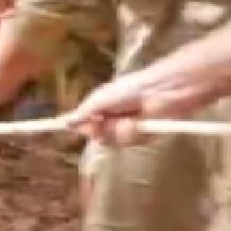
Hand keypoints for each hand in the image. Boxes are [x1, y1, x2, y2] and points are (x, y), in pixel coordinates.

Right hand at [68, 65, 210, 146]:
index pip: (84, 122)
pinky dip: (138, 135)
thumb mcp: (102, 98)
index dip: (83, 127)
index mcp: (100, 106)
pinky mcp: (143, 133)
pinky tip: (143, 123)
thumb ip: (85, 112)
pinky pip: (133, 142)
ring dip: (124, 132)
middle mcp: (112, 117)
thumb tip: (66, 123)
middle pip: (100, 136)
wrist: (163, 90)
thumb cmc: (130, 88)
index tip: (79, 129)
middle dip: (107, 131)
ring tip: (133, 119)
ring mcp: (127, 126)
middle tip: (116, 120)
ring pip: (116, 141)